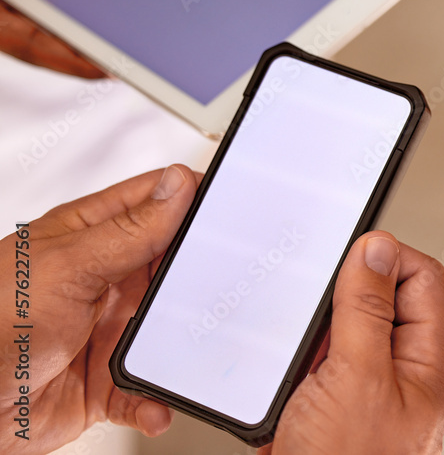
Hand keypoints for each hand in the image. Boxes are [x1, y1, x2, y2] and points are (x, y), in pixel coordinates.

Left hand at [0, 166, 198, 453]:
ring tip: (193, 349)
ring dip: (183, 345)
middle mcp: (104, 279)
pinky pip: (148, 388)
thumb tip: (179, 184)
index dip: (196, 200)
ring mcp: (107, 329)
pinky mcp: (107, 380)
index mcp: (91, 236)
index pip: (157, 202)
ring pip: (170, 330)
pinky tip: (157, 400)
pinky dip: (158, 399)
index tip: (235, 207)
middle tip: (224, 285)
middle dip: (202, 278)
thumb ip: (130, 230)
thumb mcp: (66, 267)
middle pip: (175, 268)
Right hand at [263, 232, 443, 454]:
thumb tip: (377, 247)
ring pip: (345, 334)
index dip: (387, 257)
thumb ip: (368, 309)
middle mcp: (403, 377)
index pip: (423, 281)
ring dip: (314, 332)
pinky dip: (295, 364)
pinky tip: (278, 379)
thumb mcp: (357, 378)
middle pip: (383, 303)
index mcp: (427, 365)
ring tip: (293, 349)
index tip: (347, 251)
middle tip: (309, 299)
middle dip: (343, 294)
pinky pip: (317, 367)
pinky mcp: (332, 411)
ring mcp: (367, 395)